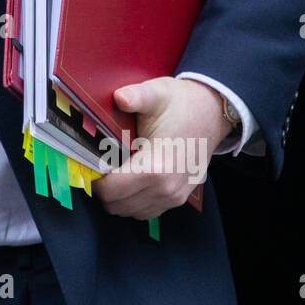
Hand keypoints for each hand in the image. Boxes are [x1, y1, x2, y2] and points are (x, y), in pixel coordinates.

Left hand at [93, 76, 231, 220]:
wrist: (212, 112)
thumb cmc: (181, 103)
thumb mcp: (157, 93)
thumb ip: (136, 96)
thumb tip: (118, 97)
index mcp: (156, 167)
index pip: (111, 190)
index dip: (95, 178)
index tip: (91, 162)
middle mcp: (166, 189)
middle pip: (117, 205)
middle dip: (104, 188)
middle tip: (101, 166)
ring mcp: (174, 197)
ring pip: (131, 211)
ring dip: (118, 197)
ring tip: (116, 172)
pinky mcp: (179, 199)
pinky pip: (147, 211)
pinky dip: (134, 201)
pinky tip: (131, 180)